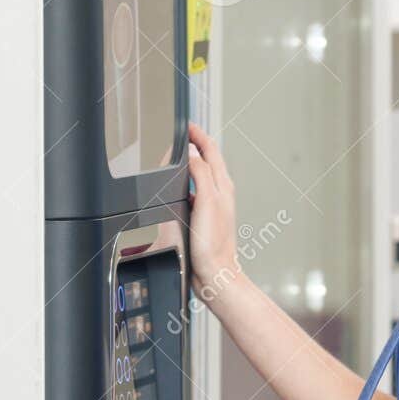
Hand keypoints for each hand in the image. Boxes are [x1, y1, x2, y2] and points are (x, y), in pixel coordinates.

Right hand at [187, 121, 239, 295]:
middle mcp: (220, 194)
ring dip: (188, 163)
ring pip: (199, 176)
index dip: (198, 134)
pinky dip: (183, 185)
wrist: (215, 276)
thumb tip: (193, 152)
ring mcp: (211, 206)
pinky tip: (175, 190)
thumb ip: (201, 174)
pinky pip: (192, 194)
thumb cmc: (214, 246)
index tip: (185, 124)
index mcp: (223, 186)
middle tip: (179, 133)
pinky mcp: (203, 219)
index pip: (211, 149)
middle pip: (206, 160)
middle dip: (193, 144)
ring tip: (175, 155)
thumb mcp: (206, 202)